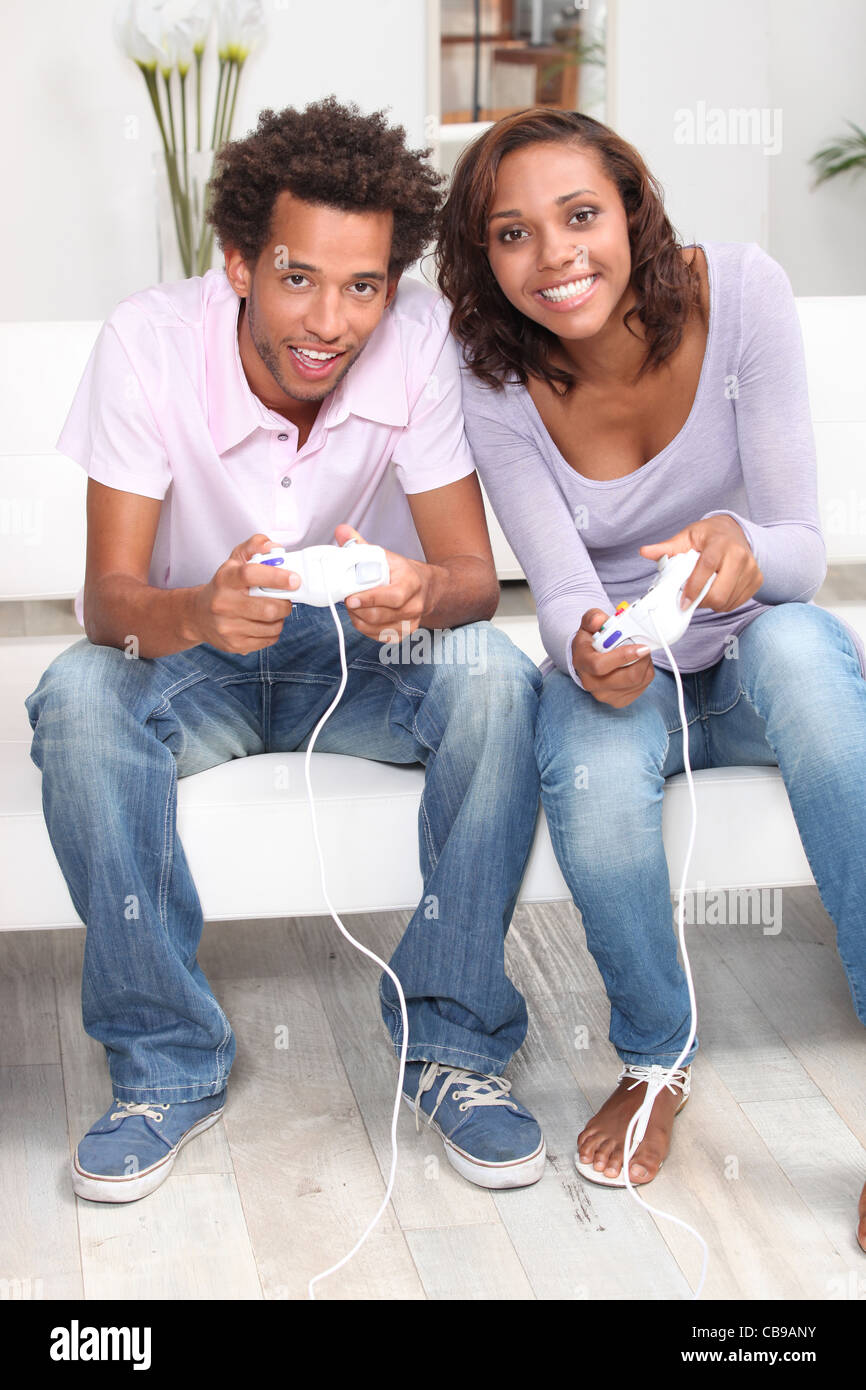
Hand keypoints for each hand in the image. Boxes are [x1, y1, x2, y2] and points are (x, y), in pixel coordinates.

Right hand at [188, 533, 298, 653]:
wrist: (198, 615)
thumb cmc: (224, 586)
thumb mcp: (235, 560)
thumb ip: (255, 546)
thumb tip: (274, 547)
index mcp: (226, 579)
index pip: (251, 575)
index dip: (276, 577)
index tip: (294, 579)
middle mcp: (224, 603)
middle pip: (268, 608)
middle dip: (285, 604)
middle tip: (286, 599)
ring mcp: (228, 626)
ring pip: (272, 627)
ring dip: (280, 619)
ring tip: (273, 611)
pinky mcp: (234, 644)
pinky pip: (268, 640)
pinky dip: (273, 632)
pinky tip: (264, 623)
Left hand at [334, 523, 436, 640]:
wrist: (426, 589)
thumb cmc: (401, 572)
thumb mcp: (384, 555)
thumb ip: (360, 544)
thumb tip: (341, 530)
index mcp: (411, 583)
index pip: (393, 596)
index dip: (370, 599)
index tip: (350, 598)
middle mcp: (414, 606)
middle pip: (380, 616)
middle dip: (357, 610)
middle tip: (346, 600)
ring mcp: (410, 623)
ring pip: (375, 628)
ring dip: (358, 618)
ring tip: (352, 606)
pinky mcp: (403, 634)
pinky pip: (377, 636)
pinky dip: (364, 627)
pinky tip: (361, 615)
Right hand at [572, 608, 654, 707]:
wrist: (589, 659)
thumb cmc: (591, 641)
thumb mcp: (589, 624)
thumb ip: (594, 618)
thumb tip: (600, 621)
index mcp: (581, 662)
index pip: (600, 665)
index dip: (624, 656)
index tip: (641, 647)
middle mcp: (591, 683)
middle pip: (627, 677)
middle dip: (642, 660)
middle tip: (645, 646)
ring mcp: (605, 695)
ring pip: (638, 681)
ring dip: (645, 664)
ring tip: (640, 653)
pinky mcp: (619, 701)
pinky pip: (642, 687)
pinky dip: (645, 673)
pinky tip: (638, 664)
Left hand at [640, 515, 762, 611]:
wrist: (735, 532)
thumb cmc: (709, 536)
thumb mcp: (687, 537)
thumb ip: (667, 548)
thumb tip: (645, 552)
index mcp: (721, 543)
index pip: (706, 569)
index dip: (693, 588)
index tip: (682, 601)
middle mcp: (741, 556)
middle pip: (719, 593)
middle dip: (701, 600)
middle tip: (691, 597)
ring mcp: (752, 569)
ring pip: (727, 602)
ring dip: (711, 603)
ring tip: (704, 590)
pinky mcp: (757, 580)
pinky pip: (736, 603)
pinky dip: (723, 603)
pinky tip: (717, 591)